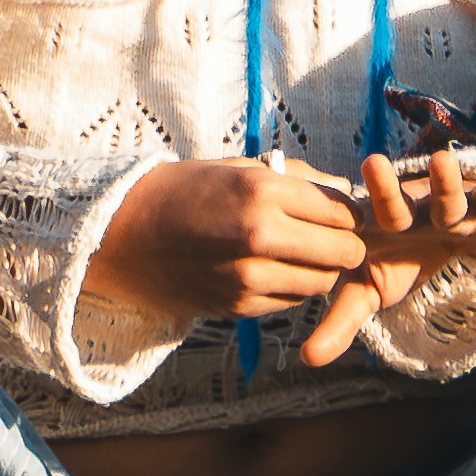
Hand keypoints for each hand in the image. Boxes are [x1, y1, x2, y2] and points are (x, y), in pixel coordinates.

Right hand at [88, 158, 369, 340]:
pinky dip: (293, 288)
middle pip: (342, 251)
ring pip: (322, 283)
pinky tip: (276, 270)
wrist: (127, 234)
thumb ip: (294, 180)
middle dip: (345, 246)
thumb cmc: (185, 191)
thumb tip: (343, 192)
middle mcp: (261, 236)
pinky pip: (292, 302)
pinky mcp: (240, 306)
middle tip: (335, 239)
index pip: (341, 211)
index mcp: (262, 191)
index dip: (348, 213)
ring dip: (322, 270)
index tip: (342, 214)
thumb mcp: (238, 169)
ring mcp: (250, 277)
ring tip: (305, 255)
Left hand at [298, 150, 475, 369]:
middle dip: (385, 186)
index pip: (356, 224)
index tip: (337, 206)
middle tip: (371, 163)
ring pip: (446, 198)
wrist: (450, 234)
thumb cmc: (399, 260)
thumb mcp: (370, 293)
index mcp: (375, 231)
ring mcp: (445, 209)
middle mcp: (408, 214)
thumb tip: (307, 360)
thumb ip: (340, 322)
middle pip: (395, 203)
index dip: (341, 217)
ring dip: (445, 183)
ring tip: (443, 161)